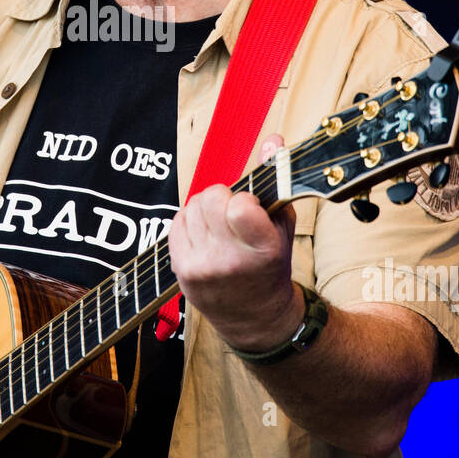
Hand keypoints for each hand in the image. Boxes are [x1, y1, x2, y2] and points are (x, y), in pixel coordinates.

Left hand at [167, 134, 304, 351]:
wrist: (255, 317)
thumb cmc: (272, 267)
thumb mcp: (283, 226)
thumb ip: (277, 179)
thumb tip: (273, 139)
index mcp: (262, 250)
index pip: (238, 205)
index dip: (242, 199)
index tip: (250, 209)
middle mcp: (229, 261)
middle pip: (210, 199)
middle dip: (222, 198)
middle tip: (233, 214)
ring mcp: (201, 267)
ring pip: (191, 207)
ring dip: (205, 209)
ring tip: (220, 226)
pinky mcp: (180, 270)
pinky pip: (175, 222)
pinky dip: (189, 222)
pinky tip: (205, 236)